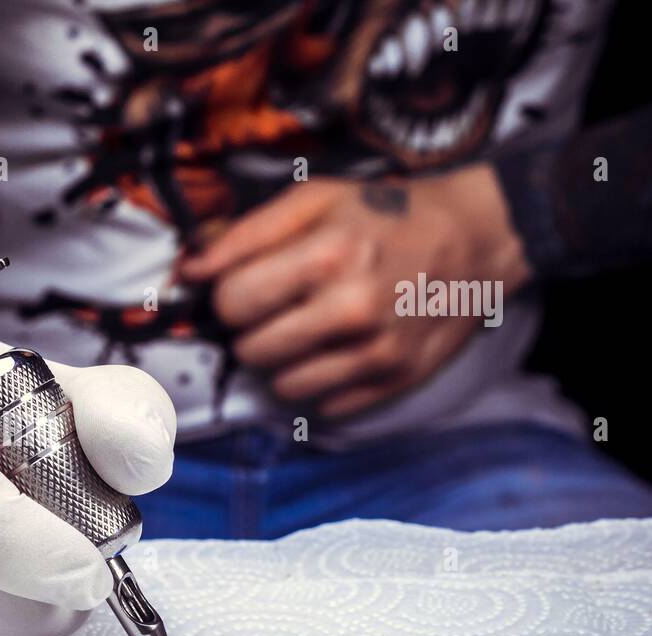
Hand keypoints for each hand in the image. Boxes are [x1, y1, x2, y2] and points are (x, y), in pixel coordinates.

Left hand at [180, 164, 531, 417]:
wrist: (479, 238)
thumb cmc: (387, 213)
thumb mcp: (315, 200)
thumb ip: (243, 235)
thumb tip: (186, 272)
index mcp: (330, 255)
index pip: (233, 303)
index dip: (231, 295)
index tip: (250, 285)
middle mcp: (354, 309)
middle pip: (251, 349)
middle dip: (254, 329)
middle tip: (282, 307)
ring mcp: (377, 352)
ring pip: (282, 385)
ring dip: (284, 360)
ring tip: (310, 327)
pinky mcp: (395, 381)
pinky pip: (323, 404)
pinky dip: (322, 381)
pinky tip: (340, 349)